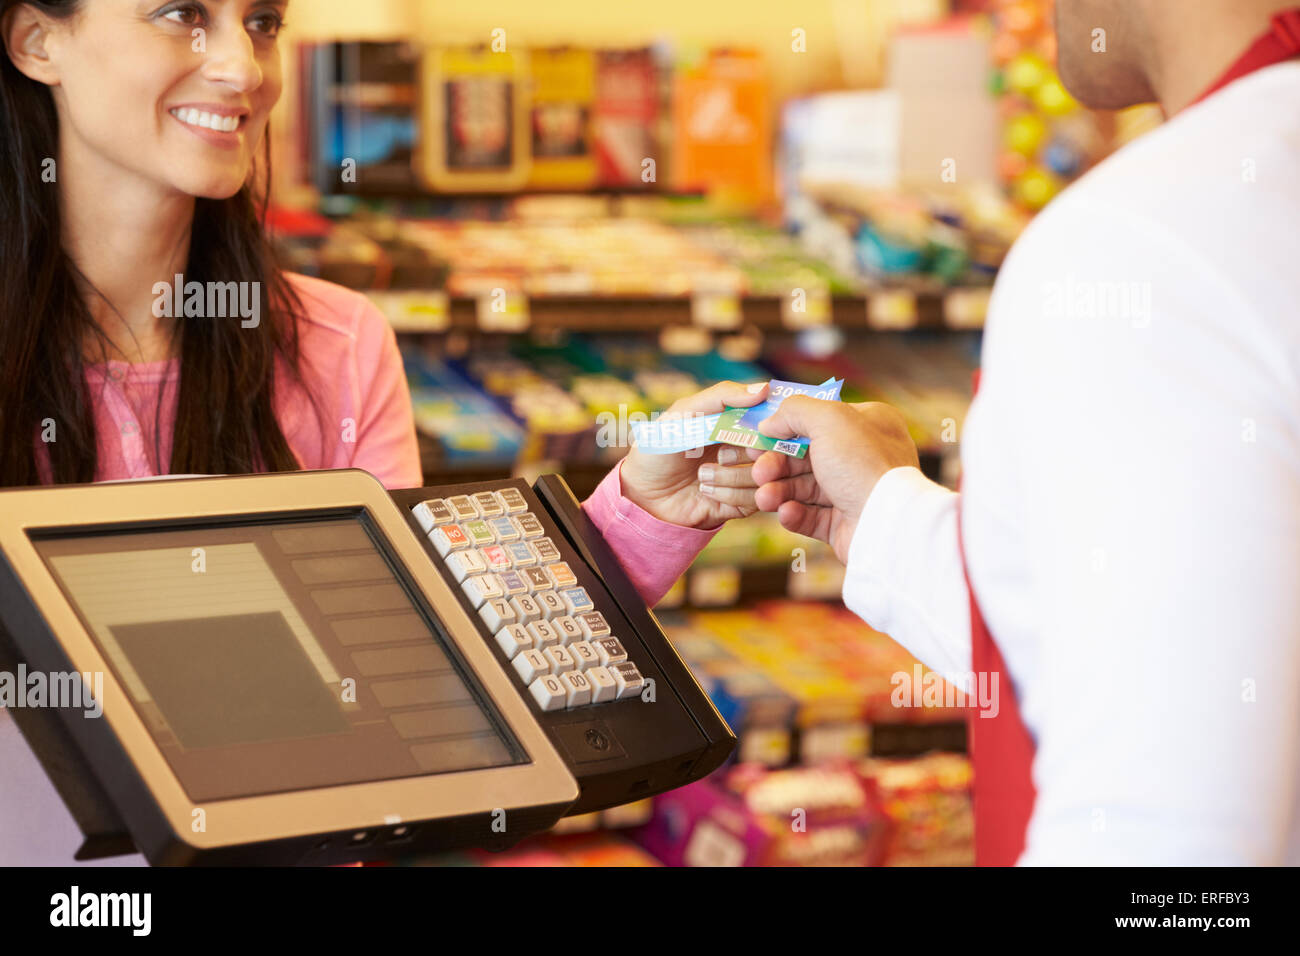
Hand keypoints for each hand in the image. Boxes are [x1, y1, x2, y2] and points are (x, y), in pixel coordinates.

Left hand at [620, 380, 769, 528]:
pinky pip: (756, 501)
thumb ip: (722, 397)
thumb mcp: (684, 413)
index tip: (766, 427)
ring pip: (768, 476)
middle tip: (723, 454)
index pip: (773, 420)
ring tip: (702, 476)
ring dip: (733, 476)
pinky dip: (730, 494)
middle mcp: (747, 449)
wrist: (640, 492)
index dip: (774, 424)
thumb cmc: (658, 447)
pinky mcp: (741, 505)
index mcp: (739, 422)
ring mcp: (745, 478)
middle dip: (753, 452)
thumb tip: (764, 388)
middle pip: (777, 449)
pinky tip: (705, 491)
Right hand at [751, 398, 918, 562]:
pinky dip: (795, 514)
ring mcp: (854, 492)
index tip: (759, 435)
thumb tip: (768, 422)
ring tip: (763, 498)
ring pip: (805, 488)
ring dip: (779, 491)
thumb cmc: (862, 463)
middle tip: (758, 472)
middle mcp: (862, 456)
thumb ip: (795, 411)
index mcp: (868, 424)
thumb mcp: (829, 419)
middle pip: (806, 456)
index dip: (787, 427)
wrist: (887, 524)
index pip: (820, 419)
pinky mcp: (845, 524)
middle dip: (777, 464)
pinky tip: (786, 513)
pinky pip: (812, 516)